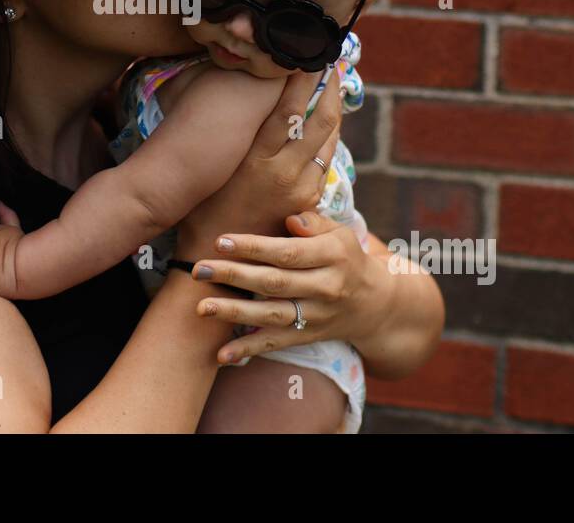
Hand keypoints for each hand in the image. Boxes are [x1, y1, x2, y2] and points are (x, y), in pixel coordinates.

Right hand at [175, 66, 342, 258]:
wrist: (220, 257)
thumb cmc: (203, 204)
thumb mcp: (215, 164)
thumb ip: (237, 132)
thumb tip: (248, 94)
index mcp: (256, 160)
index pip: (288, 108)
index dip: (302, 79)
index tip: (309, 55)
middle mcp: (284, 173)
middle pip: (320, 121)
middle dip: (330, 88)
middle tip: (333, 62)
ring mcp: (301, 189)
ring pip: (328, 140)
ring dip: (333, 110)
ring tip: (332, 85)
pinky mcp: (308, 201)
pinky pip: (323, 161)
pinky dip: (326, 137)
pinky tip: (324, 123)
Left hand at [188, 211, 397, 364]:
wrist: (375, 304)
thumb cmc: (346, 257)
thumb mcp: (340, 232)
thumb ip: (314, 222)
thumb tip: (290, 218)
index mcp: (332, 256)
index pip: (288, 252)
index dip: (254, 247)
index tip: (220, 241)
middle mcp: (325, 288)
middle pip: (274, 283)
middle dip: (234, 276)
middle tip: (199, 270)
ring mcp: (316, 316)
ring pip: (272, 316)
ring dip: (234, 313)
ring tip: (202, 307)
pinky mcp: (308, 337)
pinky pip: (276, 344)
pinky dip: (248, 350)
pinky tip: (221, 355)